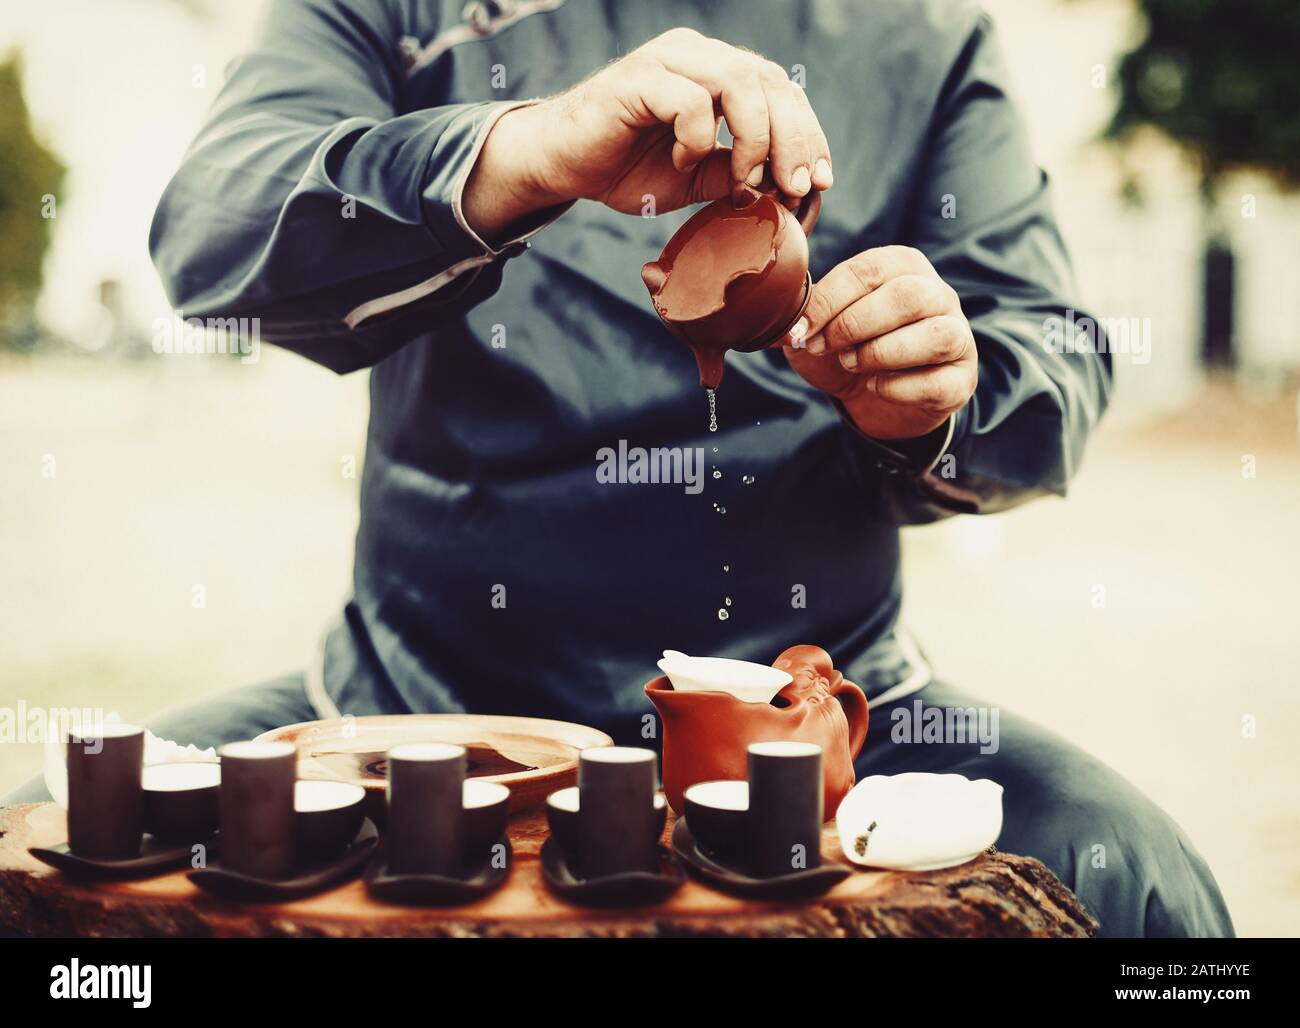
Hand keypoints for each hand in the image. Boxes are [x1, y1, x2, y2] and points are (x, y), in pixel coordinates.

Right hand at [464, 28, 833, 238]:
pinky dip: (697, 138)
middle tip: (794, 188)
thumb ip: (737, 173)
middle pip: (770, 82)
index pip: (781, 91)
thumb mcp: (697, 178)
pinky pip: (691, 100)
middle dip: (793, 140)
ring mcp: (669, 60)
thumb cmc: (625, 168)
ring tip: (743, 183)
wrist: (562, 165)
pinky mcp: (638, 76)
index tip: (819, 181)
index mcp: (718, 72)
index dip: (808, 134)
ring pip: (740, 83)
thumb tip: (787, 189)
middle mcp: (698, 55)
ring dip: (755, 140)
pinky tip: (679, 162)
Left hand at [782, 246, 976, 440]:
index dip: (829, 300)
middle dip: (854, 325)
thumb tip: (788, 326)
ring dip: (880, 353)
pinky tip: (875, 386)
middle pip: (907, 296)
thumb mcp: (818, 330)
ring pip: (934, 335)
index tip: (800, 328)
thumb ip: (802, 319)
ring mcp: (957, 335)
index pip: (869, 269)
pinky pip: (937, 382)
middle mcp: (938, 294)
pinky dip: (898, 388)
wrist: (872, 397)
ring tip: (850, 363)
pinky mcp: (961, 379)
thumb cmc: (846, 350)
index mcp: (902, 267)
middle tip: (822, 346)